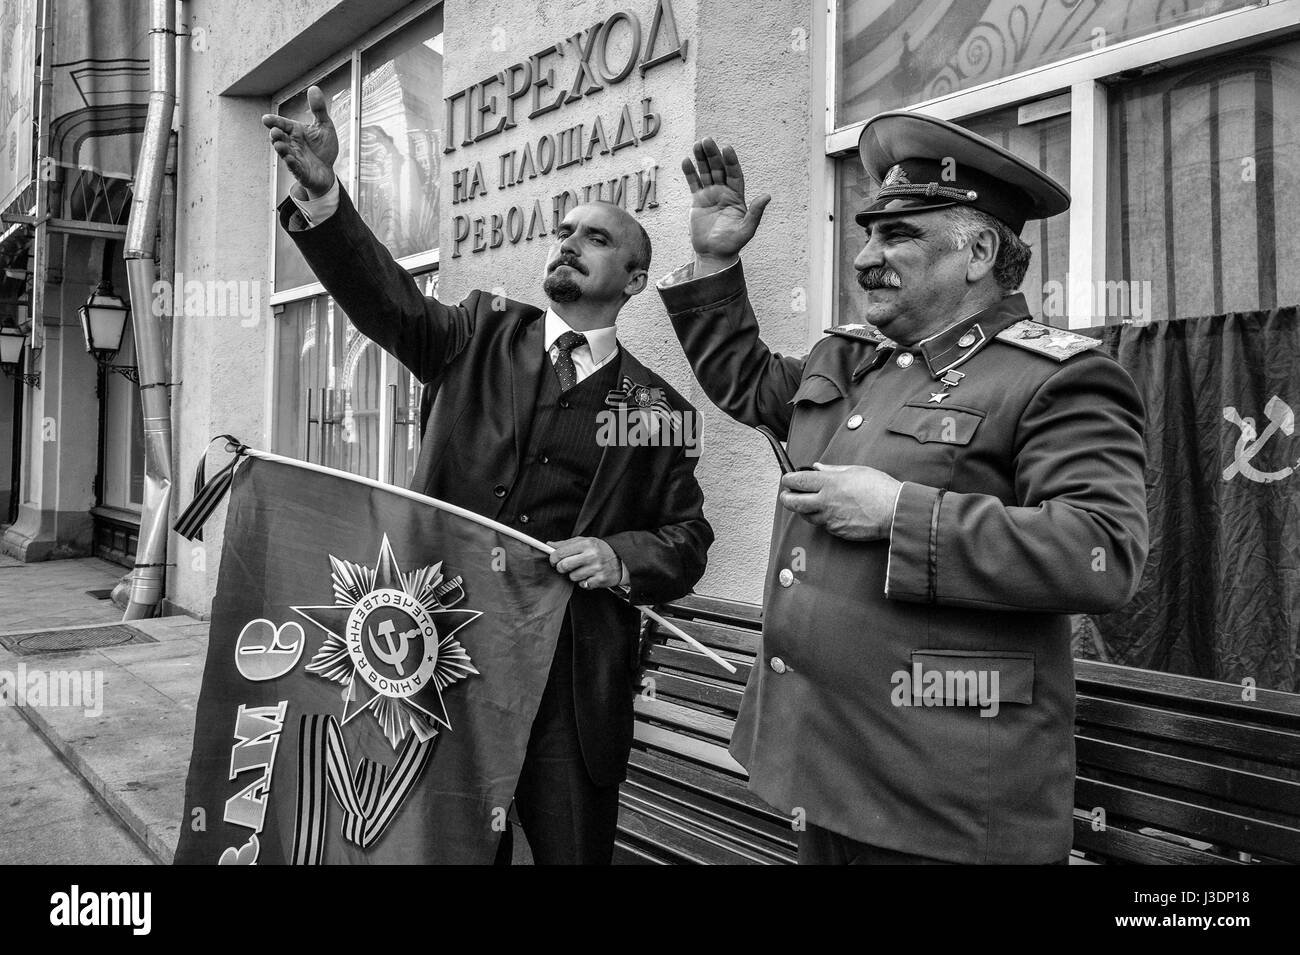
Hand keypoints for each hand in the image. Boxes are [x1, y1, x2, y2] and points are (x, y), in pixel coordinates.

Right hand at [261, 85, 338, 197]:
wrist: (327, 171)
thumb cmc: (323, 148)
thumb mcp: (324, 126)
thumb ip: (319, 109)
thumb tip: (314, 88)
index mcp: (295, 131)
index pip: (283, 124)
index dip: (274, 121)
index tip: (266, 119)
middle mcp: (292, 144)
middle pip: (279, 138)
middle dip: (276, 135)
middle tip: (274, 132)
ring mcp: (295, 158)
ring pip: (284, 153)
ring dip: (281, 149)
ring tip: (279, 144)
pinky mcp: (301, 172)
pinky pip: (295, 167)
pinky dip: (292, 163)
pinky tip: (290, 159)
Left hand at [548, 537, 623, 588]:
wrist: (621, 558)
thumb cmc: (599, 549)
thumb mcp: (584, 541)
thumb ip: (566, 543)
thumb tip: (549, 544)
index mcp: (586, 544)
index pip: (560, 552)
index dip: (553, 558)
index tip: (554, 560)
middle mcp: (591, 555)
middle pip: (564, 566)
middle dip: (561, 568)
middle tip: (565, 566)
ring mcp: (596, 568)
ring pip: (572, 577)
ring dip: (574, 575)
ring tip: (582, 570)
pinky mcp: (600, 579)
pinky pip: (583, 584)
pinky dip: (584, 582)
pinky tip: (589, 576)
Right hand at [680, 138, 770, 273]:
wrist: (714, 254)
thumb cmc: (732, 243)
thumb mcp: (747, 229)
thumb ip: (755, 212)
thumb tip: (767, 196)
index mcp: (737, 197)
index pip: (734, 174)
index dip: (731, 161)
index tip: (726, 148)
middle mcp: (724, 192)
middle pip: (718, 169)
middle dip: (713, 155)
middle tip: (707, 140)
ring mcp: (710, 195)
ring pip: (706, 172)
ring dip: (701, 158)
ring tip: (697, 144)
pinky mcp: (698, 201)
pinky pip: (694, 183)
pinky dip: (689, 172)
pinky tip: (686, 161)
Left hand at [778, 463, 901, 540]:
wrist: (894, 512)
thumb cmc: (880, 489)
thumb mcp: (856, 471)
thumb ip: (833, 470)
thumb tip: (817, 468)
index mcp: (829, 483)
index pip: (798, 481)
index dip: (788, 480)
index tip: (787, 479)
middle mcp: (826, 502)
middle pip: (794, 503)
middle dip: (786, 498)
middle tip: (786, 495)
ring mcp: (830, 519)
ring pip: (807, 516)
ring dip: (803, 509)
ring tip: (808, 503)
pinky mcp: (837, 531)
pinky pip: (823, 525)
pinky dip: (822, 518)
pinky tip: (829, 512)